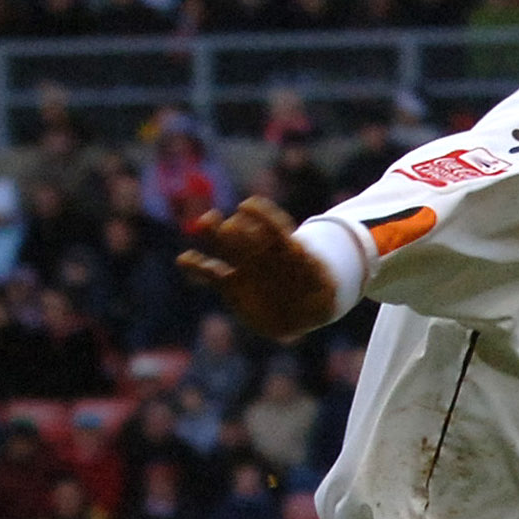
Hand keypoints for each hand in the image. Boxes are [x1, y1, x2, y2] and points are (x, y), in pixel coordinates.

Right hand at [176, 197, 339, 340]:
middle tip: (229, 224)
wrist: (298, 312)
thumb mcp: (326, 297)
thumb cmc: (315, 300)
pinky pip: (210, 273)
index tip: (248, 206)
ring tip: (205, 222)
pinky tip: (185, 260)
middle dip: (238, 226)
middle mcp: (262, 254)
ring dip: (214, 232)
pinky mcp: (231, 285)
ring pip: (226, 246)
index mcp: (284, 251)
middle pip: (247, 233)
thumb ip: (325, 293)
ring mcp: (244, 267)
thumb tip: (332, 291)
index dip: (261, 217)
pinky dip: (197, 266)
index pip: (272, 228)